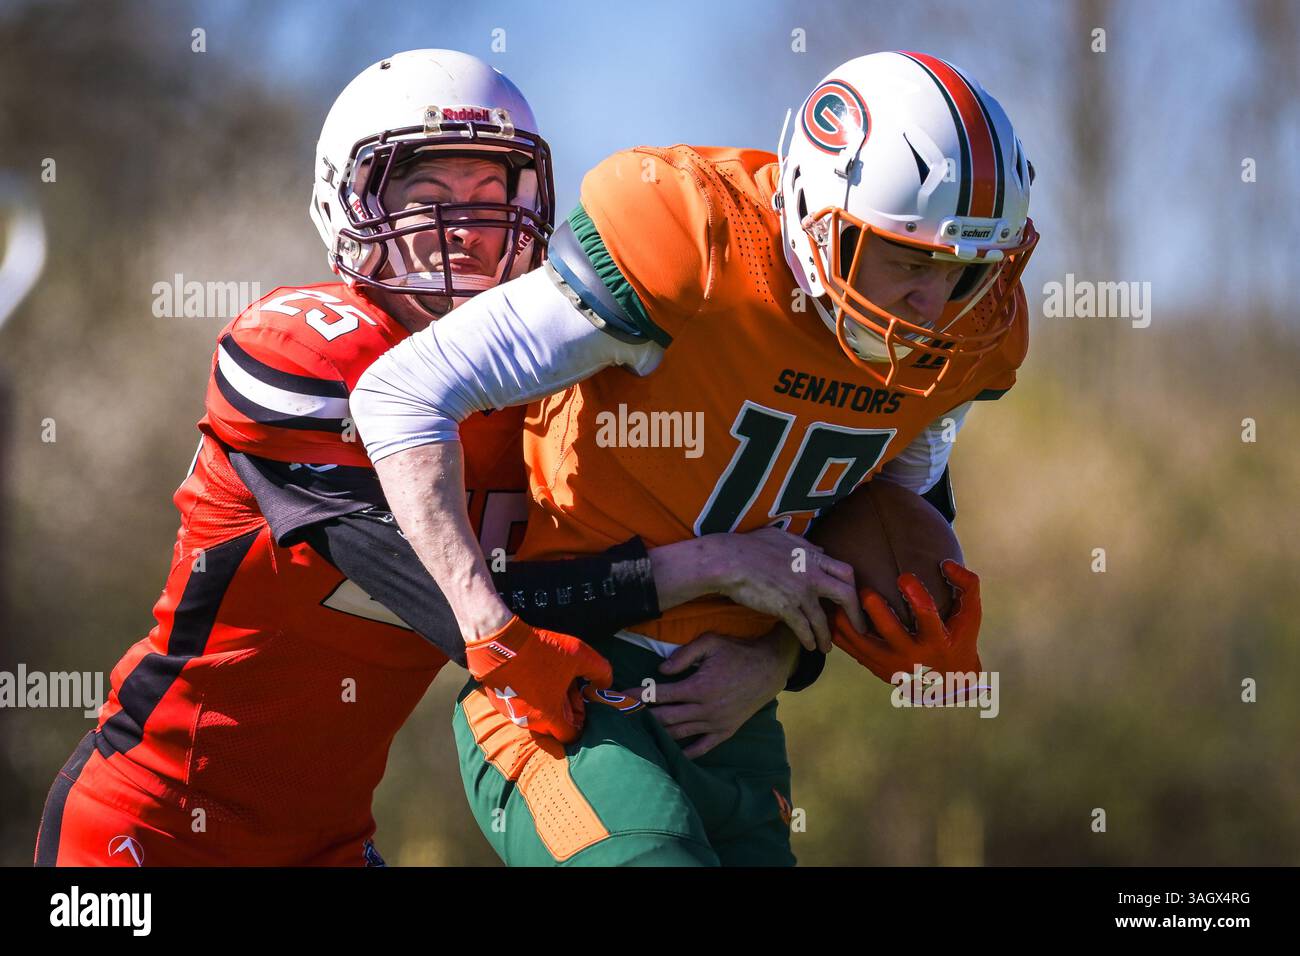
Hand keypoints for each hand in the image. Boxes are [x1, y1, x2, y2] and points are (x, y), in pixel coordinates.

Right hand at [465, 616, 612, 742]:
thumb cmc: (540, 651)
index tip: (578, 700)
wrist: (499, 641)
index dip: (579, 720)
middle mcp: (527, 721)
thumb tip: (605, 684)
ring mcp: (509, 713)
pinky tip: (532, 675)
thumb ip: (601, 672)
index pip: (569, 736)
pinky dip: (528, 696)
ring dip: (545, 702)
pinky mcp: (497, 701)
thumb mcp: (580, 655)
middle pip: (552, 726)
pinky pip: (518, 706)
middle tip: (566, 685)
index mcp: (548, 716)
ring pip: (535, 716)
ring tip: (549, 677)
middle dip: (564, 709)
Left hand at [627, 629, 798, 758]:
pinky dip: (685, 752)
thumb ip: (684, 654)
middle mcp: (705, 709)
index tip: (621, 697)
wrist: (769, 669)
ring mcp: (715, 724)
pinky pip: (702, 747)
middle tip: (622, 717)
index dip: (638, 696)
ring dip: (658, 734)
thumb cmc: (738, 652)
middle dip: (642, 717)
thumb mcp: (711, 642)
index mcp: (699, 686)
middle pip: (665, 717)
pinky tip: (669, 753)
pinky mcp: (725, 732)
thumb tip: (661, 668)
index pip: (660, 694)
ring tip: (638, 733)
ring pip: (679, 734)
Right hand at [704, 526, 865, 653]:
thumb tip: (821, 550)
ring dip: (827, 636)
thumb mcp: (782, 537)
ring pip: (823, 620)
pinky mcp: (786, 608)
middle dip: (855, 614)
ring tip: (827, 647)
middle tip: (858, 628)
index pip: (845, 572)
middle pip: (846, 596)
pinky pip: (803, 628)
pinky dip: (809, 639)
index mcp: (812, 557)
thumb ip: (804, 544)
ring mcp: (800, 592)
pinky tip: (810, 646)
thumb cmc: (750, 546)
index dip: (854, 587)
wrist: (729, 561)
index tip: (855, 600)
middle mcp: (811, 575)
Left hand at [831, 560, 982, 683]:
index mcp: (938, 642)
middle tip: (865, 591)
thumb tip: (946, 563)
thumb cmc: (959, 641)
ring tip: (840, 598)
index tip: (904, 576)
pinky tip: (830, 612)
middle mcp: (914, 657)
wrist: (948, 684)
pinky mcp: (876, 668)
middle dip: (876, 610)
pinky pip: (852, 650)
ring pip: (863, 644)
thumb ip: (967, 586)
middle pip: (890, 633)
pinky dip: (838, 631)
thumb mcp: (970, 617)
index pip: (927, 618)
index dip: (916, 596)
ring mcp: (892, 665)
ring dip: (848, 621)